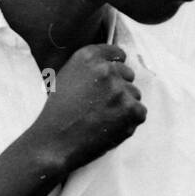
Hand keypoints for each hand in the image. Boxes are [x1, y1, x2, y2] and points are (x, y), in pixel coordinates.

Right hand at [27, 44, 145, 172]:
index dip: (114, 67)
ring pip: (135, 94)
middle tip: (101, 104)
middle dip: (119, 87)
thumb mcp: (67, 77)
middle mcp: (106, 69)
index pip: (116, 53)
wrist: (54, 142)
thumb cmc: (57, 113)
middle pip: (128, 74)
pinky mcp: (132, 110)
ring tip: (103, 118)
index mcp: (88, 57)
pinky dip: (129, 121)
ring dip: (124, 105)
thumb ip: (90, 68)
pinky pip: (140, 111)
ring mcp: (120, 89)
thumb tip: (116, 64)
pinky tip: (110, 126)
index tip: (109, 79)